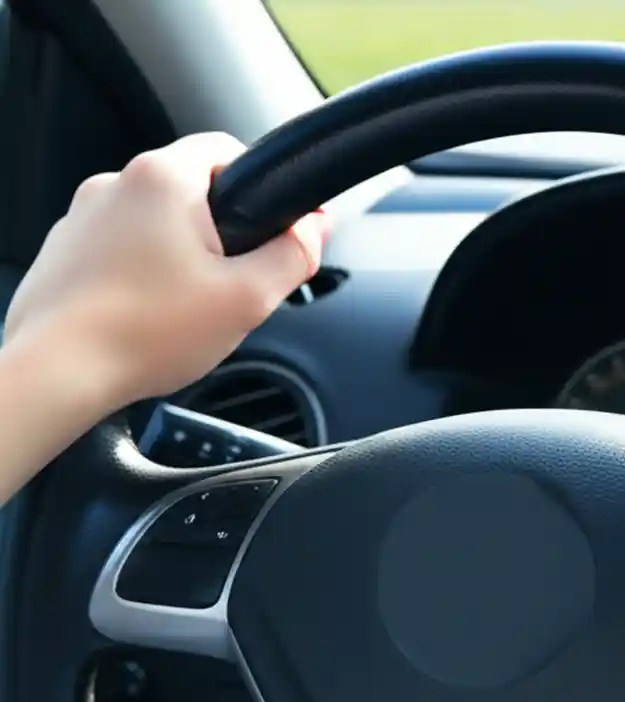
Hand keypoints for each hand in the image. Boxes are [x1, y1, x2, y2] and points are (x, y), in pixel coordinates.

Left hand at [3, 132, 327, 410]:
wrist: (56, 375)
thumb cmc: (145, 334)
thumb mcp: (248, 297)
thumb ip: (294, 255)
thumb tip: (313, 230)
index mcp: (163, 179)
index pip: (229, 148)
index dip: (263, 186)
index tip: (275, 226)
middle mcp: (115, 185)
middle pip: (193, 190)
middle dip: (221, 231)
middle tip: (233, 281)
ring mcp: (81, 217)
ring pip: (155, 223)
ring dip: (179, 254)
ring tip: (186, 308)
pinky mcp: (63, 252)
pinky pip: (120, 250)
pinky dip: (141, 275)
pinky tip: (149, 316)